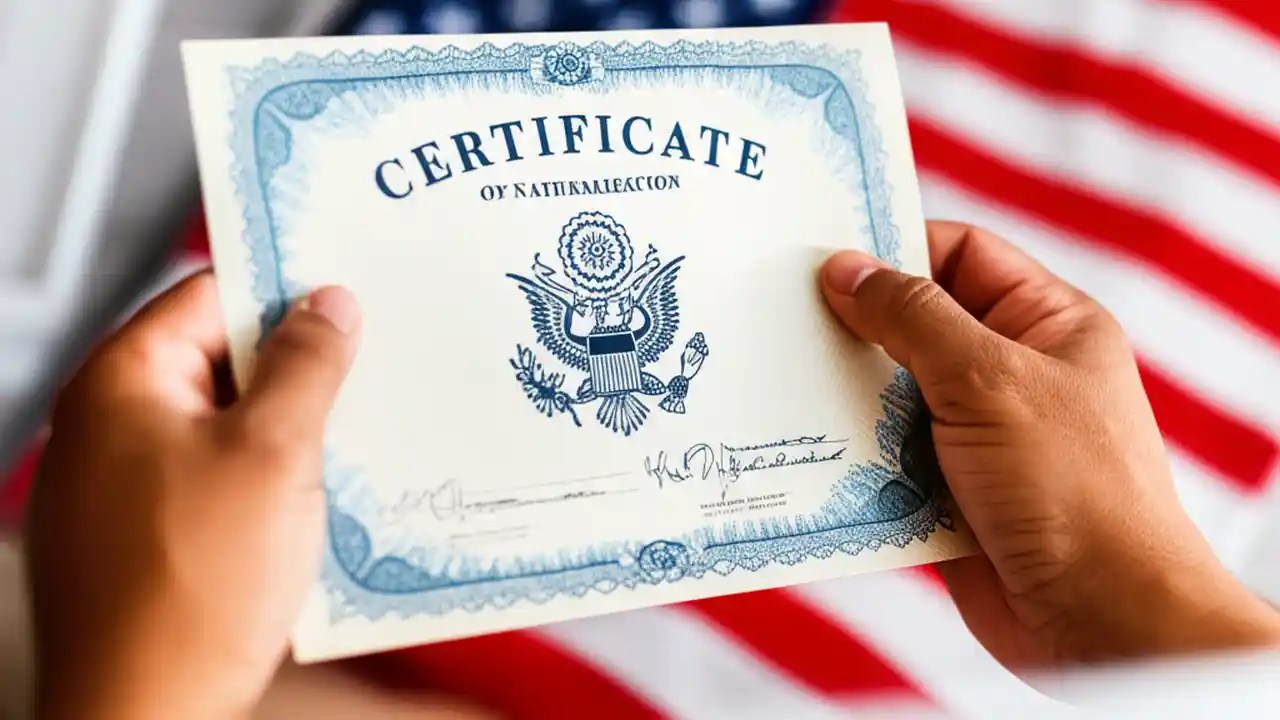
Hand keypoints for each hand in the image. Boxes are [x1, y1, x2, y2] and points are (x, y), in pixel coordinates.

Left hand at [25, 273, 359, 718]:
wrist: (145, 718)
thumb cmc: (193, 589)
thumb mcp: (273, 454)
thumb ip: (306, 366)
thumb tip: (329, 303)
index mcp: (122, 382)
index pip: (210, 294)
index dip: (285, 288)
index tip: (351, 291)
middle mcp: (110, 425)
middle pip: (220, 361)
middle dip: (300, 368)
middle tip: (371, 371)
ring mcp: (123, 485)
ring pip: (226, 424)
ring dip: (291, 429)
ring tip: (353, 443)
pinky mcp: (146, 537)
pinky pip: (217, 480)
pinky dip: (268, 480)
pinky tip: (317, 502)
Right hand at [820, 222, 1279, 668]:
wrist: (1102, 621)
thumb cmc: (1072, 488)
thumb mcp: (990, 379)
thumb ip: (913, 317)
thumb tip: (844, 269)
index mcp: (1046, 323)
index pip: (962, 255)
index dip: (896, 247)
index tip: (822, 253)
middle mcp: (1011, 373)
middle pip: (915, 325)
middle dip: (854, 326)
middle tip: (782, 317)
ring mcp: (977, 436)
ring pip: (890, 394)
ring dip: (844, 395)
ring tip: (780, 382)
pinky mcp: (947, 493)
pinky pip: (883, 458)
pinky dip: (848, 455)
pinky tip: (802, 448)